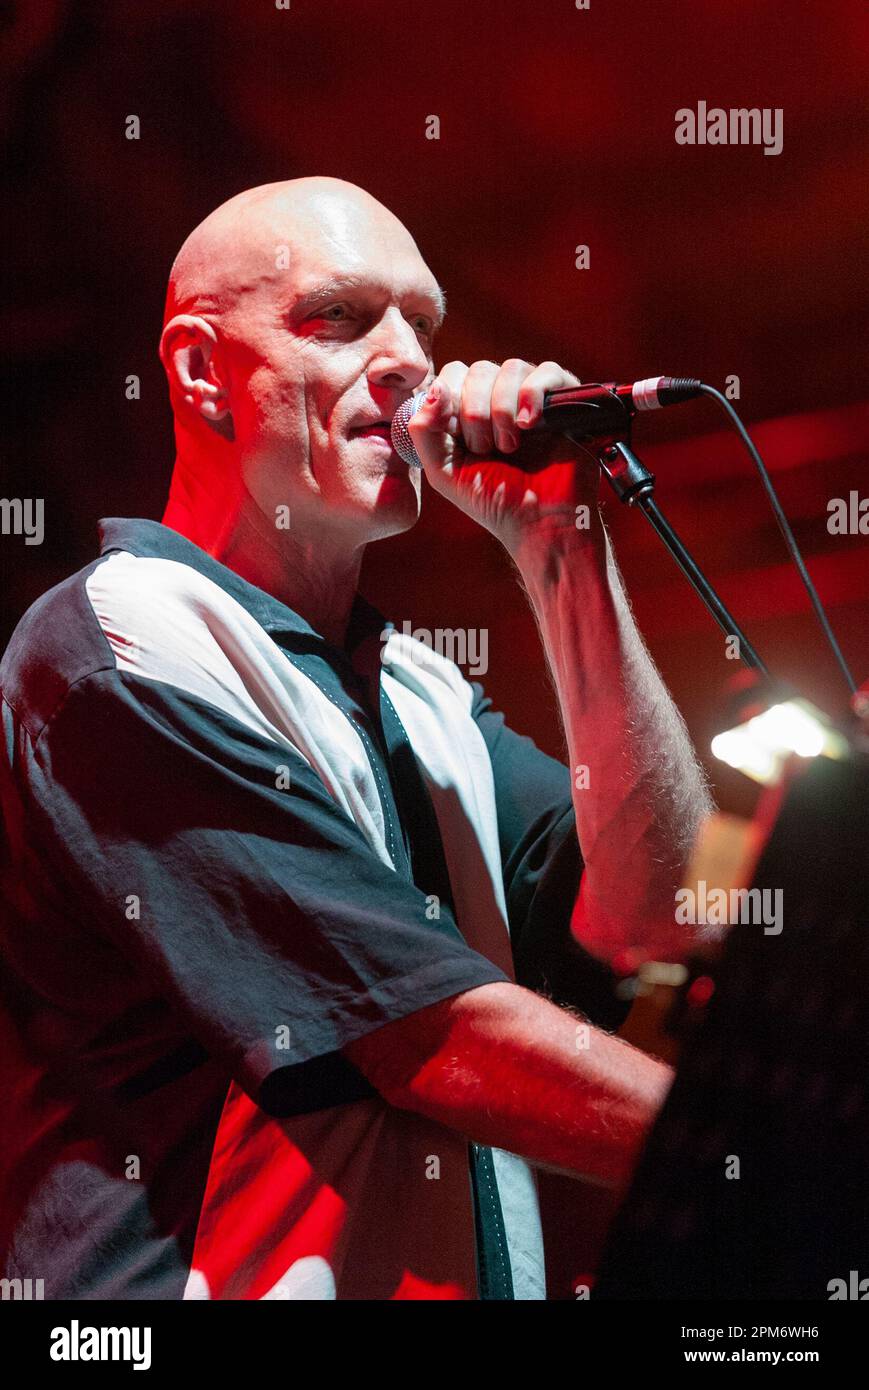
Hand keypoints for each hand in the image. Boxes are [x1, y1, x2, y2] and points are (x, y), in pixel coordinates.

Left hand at [406, 358, 601, 553]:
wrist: (539, 522)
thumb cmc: (492, 502)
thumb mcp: (443, 471)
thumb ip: (424, 430)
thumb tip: (435, 387)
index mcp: (466, 412)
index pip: (453, 374)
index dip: (452, 401)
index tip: (461, 439)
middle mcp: (497, 400)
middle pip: (479, 369)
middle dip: (477, 412)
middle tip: (487, 450)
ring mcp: (529, 399)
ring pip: (512, 368)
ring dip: (503, 410)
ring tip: (510, 447)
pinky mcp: (561, 402)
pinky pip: (548, 371)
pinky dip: (533, 395)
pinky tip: (530, 425)